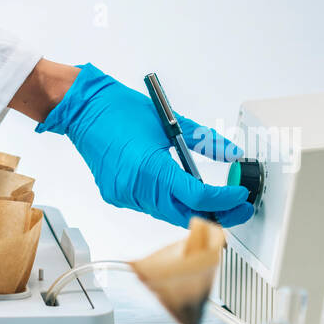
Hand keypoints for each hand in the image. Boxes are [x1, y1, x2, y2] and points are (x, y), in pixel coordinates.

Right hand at [35, 63, 253, 227]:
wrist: (83, 108)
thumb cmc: (121, 109)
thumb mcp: (170, 121)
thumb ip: (205, 141)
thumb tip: (232, 155)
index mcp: (150, 166)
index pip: (196, 196)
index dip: (223, 200)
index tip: (240, 196)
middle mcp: (134, 187)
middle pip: (184, 215)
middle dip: (215, 214)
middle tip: (237, 208)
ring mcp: (123, 194)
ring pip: (167, 214)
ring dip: (192, 210)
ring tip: (215, 201)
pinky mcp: (115, 195)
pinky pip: (150, 207)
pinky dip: (169, 203)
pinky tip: (181, 193)